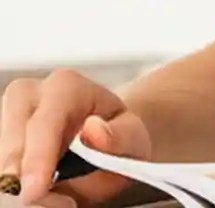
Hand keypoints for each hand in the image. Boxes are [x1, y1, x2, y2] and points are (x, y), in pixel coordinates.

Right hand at [0, 69, 151, 206]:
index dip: (38, 160)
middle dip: (25, 178)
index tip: (36, 191)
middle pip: (11, 143)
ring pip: (0, 158)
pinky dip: (13, 185)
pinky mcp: (0, 135)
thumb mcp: (133, 136)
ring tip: (56, 195)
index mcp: (65, 87)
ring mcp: (7, 114)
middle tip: (53, 201)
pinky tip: (38, 189)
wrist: (106, 137)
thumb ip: (118, 137)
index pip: (44, 124)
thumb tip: (93, 130)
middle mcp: (28, 94)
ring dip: (19, 184)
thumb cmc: (118, 135)